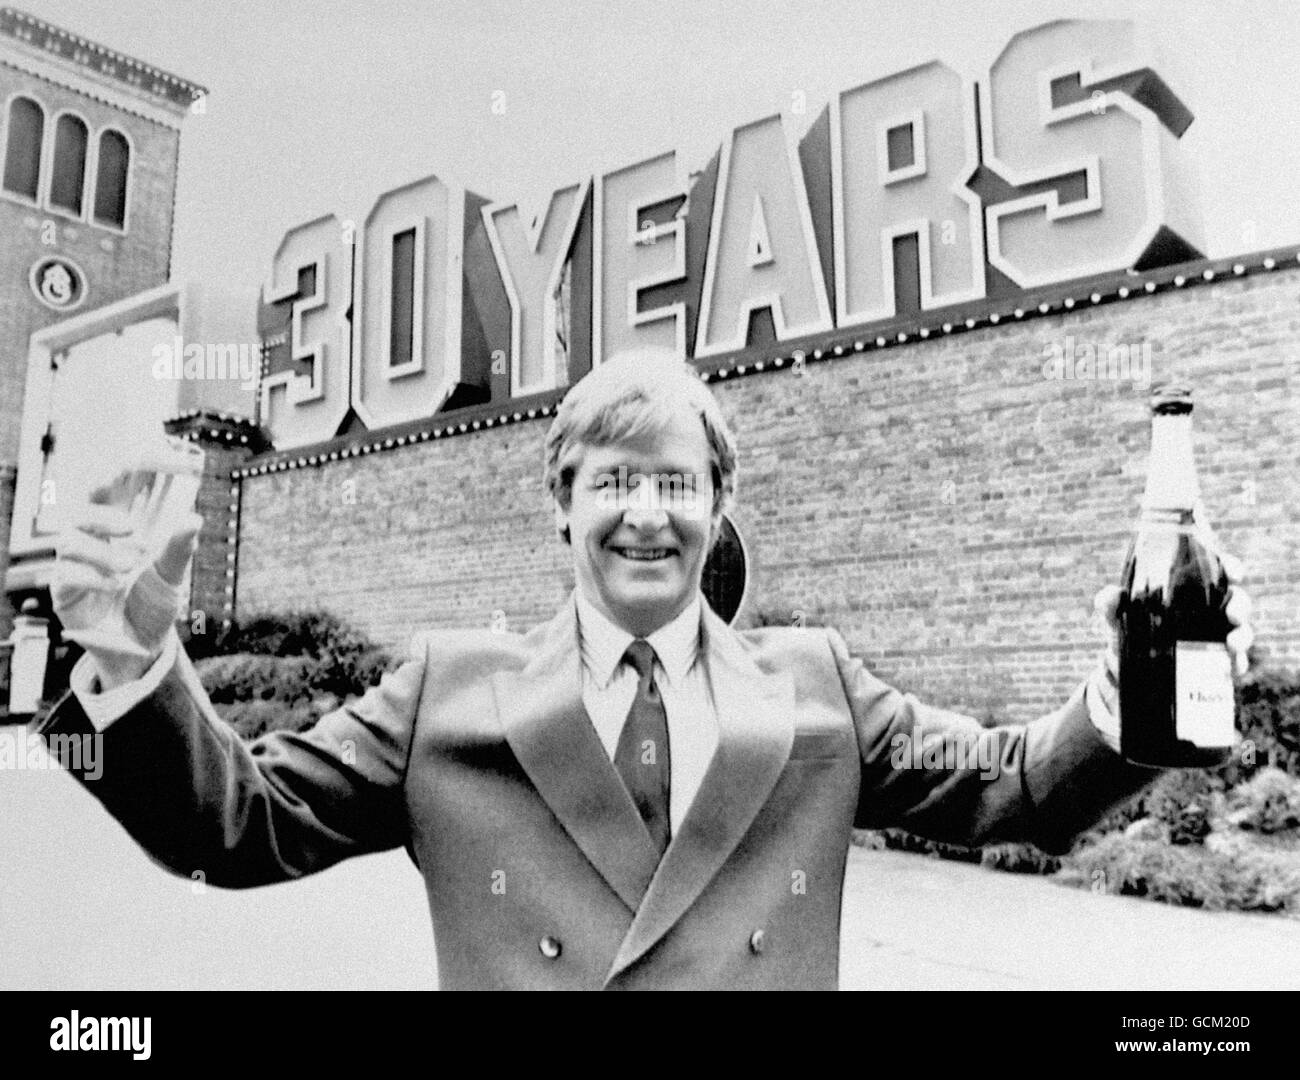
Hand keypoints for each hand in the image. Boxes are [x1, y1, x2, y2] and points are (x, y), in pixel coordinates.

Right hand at [52, 459, 202, 690]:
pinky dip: (92, 578)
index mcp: (119, 530)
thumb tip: (193, 518)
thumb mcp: (173, 576)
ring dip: (102, 552)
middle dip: (101, 510)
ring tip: (129, 566)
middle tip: (130, 526)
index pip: (111, 492)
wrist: (142, 647)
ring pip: (69, 540)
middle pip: (80, 508)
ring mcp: (76, 565)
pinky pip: (65, 574)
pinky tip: (114, 585)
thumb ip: (180, 548)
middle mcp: (94, 541)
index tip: (136, 459)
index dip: (118, 472)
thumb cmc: (153, 603)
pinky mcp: (64, 591)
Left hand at [1092, 551, 1254, 717]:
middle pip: (1236, 600)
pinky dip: (1237, 664)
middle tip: (1232, 614)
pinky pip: (1234, 662)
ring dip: (1243, 635)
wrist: (1126, 669)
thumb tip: (1110, 597)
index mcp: (1191, 589)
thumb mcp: (1117, 614)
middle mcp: (1209, 610)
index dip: (1230, 567)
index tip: (1235, 572)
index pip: (1217, 571)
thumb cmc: (1128, 628)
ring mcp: (1216, 636)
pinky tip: (1233, 667)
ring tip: (1231, 643)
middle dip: (1240, 605)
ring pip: (1241, 630)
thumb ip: (1110, 603)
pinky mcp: (1216, 663)